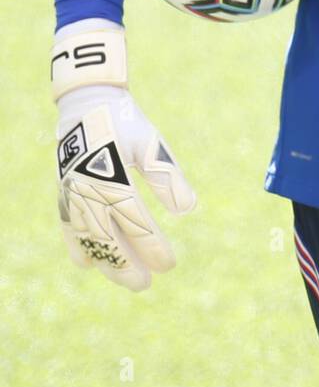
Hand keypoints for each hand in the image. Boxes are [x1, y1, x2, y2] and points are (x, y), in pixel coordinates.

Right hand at [56, 84, 195, 291]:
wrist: (88, 101)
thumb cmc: (126, 123)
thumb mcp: (151, 144)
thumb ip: (167, 177)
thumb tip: (187, 210)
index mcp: (114, 178)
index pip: (137, 223)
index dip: (152, 247)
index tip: (169, 264)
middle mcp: (89, 190)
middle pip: (107, 239)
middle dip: (126, 265)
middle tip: (145, 285)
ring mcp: (72, 193)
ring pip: (87, 238)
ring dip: (105, 262)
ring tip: (124, 280)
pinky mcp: (63, 191)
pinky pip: (68, 226)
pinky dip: (76, 246)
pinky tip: (87, 265)